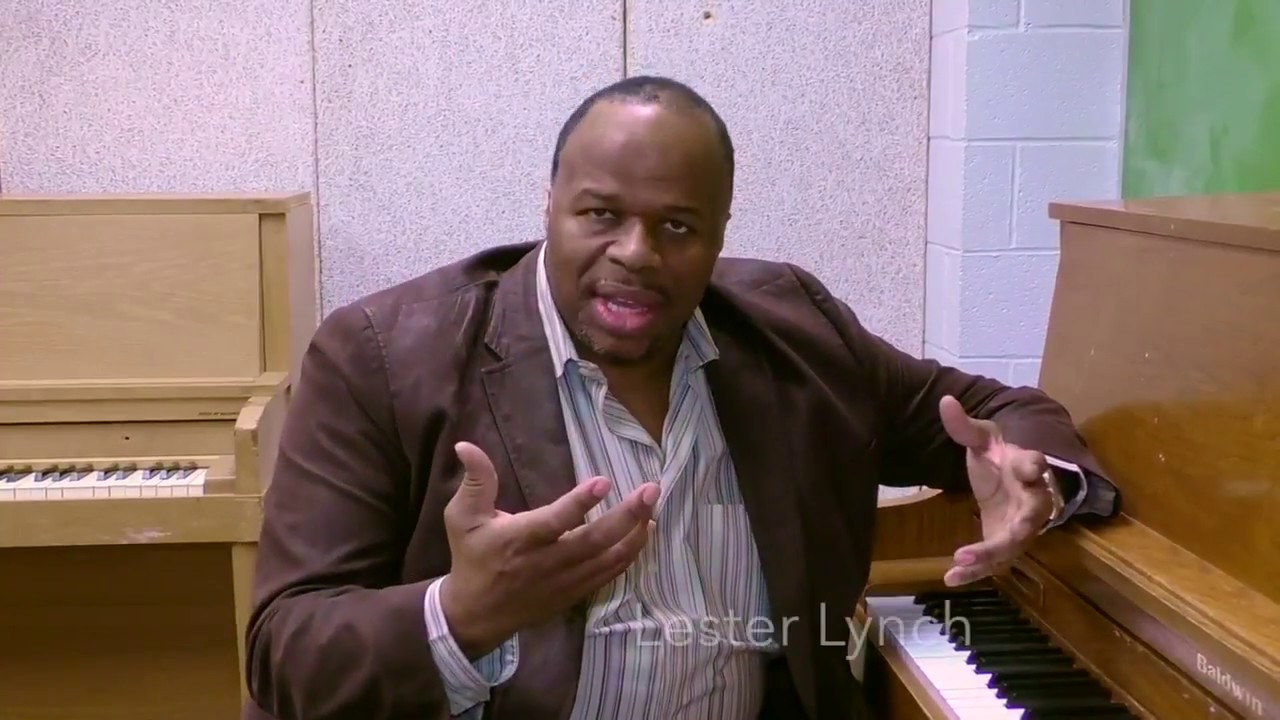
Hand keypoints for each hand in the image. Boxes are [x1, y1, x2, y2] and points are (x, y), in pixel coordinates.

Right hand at [438, 441, 657, 657]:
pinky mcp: (575, 594)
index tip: (604, 481)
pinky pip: (610, 575)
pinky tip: (644, 533)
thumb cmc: (471, 557)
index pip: (554, 521)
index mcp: (519, 540)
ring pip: (609, 559)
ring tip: (653, 508)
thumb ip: (475, 481)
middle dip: (627, 515)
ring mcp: (565, 582)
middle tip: (652, 489)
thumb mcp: (462, 517)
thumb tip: (466, 445)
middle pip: (594, 540)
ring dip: (635, 534)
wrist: (475, 615)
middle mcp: (547, 563)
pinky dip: (630, 554)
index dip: (579, 503)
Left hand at [938, 396, 1055, 586]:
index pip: (1035, 464)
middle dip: (1017, 529)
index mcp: (1026, 465)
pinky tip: (950, 579)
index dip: (1035, 465)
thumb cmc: (999, 453)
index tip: (1033, 464)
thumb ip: (964, 425)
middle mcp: (1031, 498)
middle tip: (999, 538)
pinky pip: (995, 560)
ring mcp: (1021, 524)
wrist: (1010, 474)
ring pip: (1013, 545)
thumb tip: (944, 401)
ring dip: (989, 557)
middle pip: (1032, 515)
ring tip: (960, 564)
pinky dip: (975, 571)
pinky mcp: (1006, 540)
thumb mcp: (982, 437)